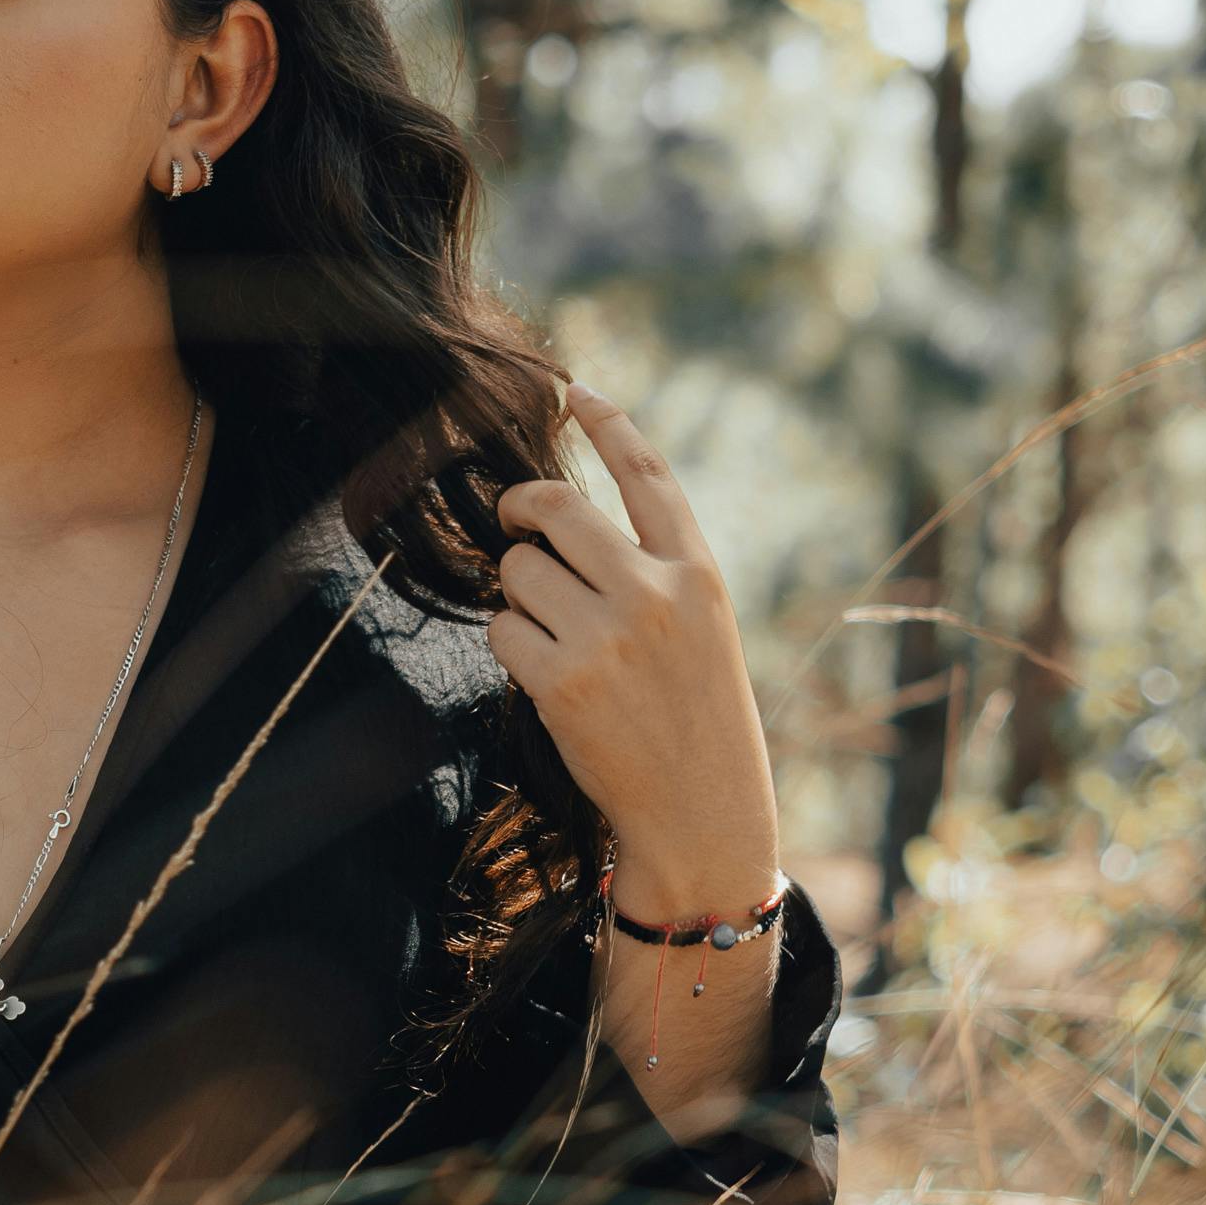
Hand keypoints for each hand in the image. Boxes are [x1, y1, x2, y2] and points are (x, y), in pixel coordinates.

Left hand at [489, 387, 781, 921]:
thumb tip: (564, 522)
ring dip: (519, 594)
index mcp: (699, 572)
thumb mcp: (703, 631)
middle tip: (516, 527)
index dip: (608, 424)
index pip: (647, 475)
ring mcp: (609, 637)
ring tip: (555, 634)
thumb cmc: (697, 719)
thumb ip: (654, 571)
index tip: (574, 391)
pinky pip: (503, 629)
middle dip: (522, 511)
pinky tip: (544, 674)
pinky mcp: (565, 682)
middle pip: (555, 507)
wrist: (703, 813)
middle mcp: (656, 593)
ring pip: (518, 570)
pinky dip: (510, 646)